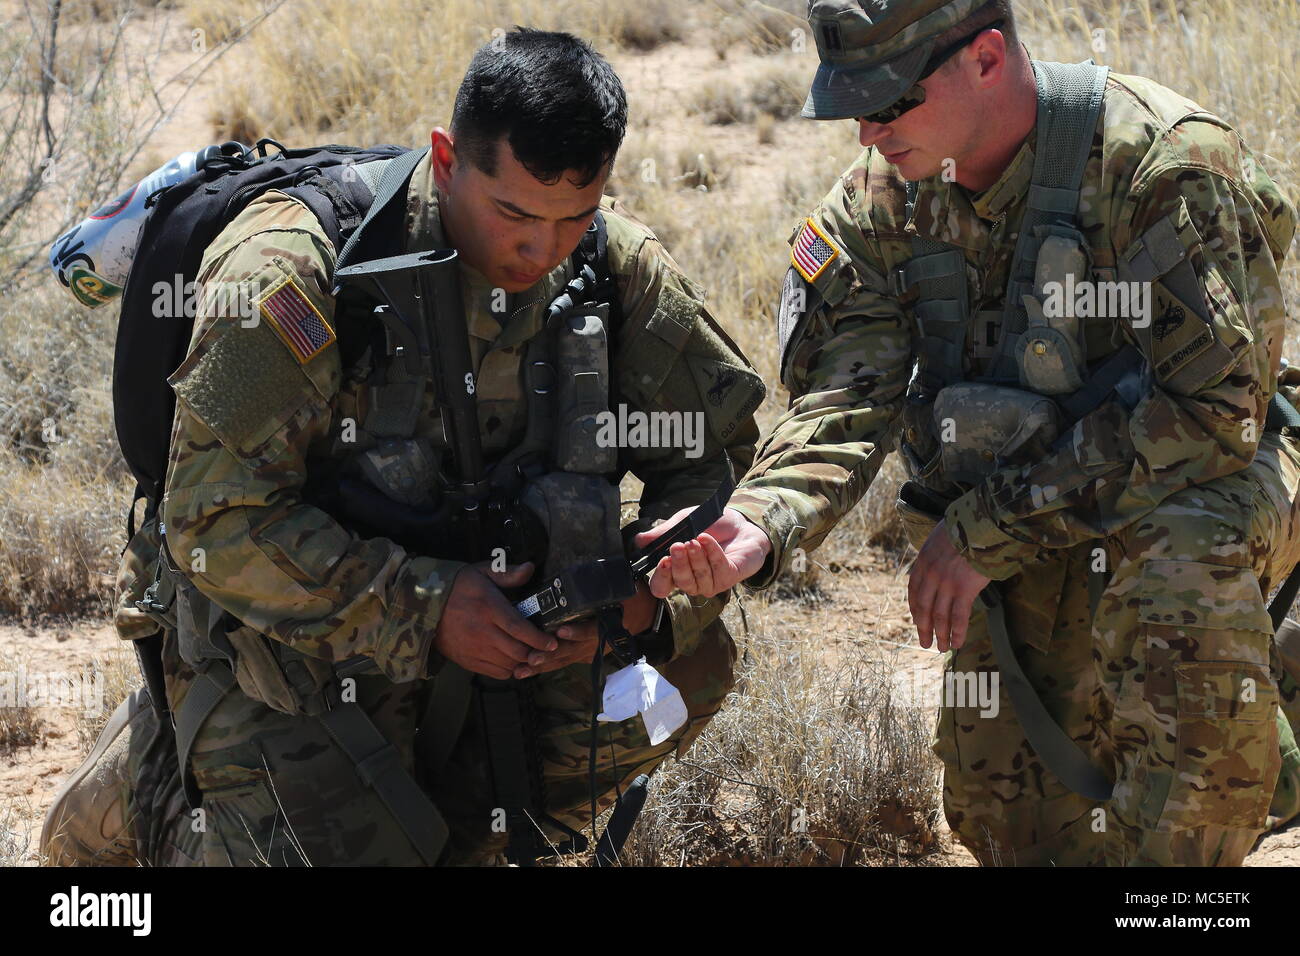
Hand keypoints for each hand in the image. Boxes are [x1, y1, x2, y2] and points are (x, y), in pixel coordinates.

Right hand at [434, 561, 556, 679]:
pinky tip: (515, 662)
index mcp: (488, 608)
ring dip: (524, 663)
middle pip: (516, 651)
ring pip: (508, 664)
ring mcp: (474, 648)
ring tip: (535, 657)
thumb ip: (507, 573)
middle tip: (548, 651)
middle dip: (536, 654)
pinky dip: (509, 670)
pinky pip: (495, 672)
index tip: (552, 642)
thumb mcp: (482, 572)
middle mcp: (482, 632)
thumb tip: (530, 568)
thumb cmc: (458, 586)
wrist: (424, 605)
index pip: (519, 628)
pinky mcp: (467, 660)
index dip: (538, 638)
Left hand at [518, 581, 658, 676]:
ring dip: (544, 664)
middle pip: (572, 649)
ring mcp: (590, 649)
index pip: (592, 630)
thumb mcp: (626, 585)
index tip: (561, 630)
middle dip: (550, 654)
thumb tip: (612, 554)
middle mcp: (598, 640)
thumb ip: (610, 577)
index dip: (578, 632)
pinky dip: (546, 665)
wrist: (644, 615)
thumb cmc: (631, 596)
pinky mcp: (584, 654)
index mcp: (608, 621)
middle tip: (532, 657)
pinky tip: (527, 670)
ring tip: (523, 668)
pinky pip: (564, 661)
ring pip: (565, 658)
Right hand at [635, 506, 771, 598]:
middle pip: (680, 584)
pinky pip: (717, 569)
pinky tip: (707, 539)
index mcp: (677, 572)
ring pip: (699, 578)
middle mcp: (693, 582)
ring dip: (696, 558)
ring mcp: (711, 582)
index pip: (662, 587)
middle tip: (678, 546)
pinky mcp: (729, 577)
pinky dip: (711, 552)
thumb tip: (639, 540)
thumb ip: (662, 533)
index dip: (661, 578)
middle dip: (679, 565)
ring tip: (695, 539)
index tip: (663, 560)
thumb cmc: (710, 526)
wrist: (741, 524)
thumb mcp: (683, 524)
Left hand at [908, 521, 991, 651]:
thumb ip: (936, 554)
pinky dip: (957, 633)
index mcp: (923, 562)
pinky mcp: (964, 589)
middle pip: (924, 608)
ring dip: (940, 635)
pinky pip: (958, 617)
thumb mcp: (940, 537)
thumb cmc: (965, 527)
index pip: (914, 592)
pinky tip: (957, 644)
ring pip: (940, 616)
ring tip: (941, 648)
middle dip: (924, 628)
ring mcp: (946, 583)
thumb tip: (941, 562)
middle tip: (925, 642)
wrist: (981, 523)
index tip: (918, 622)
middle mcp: (930, 575)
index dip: (915, 610)